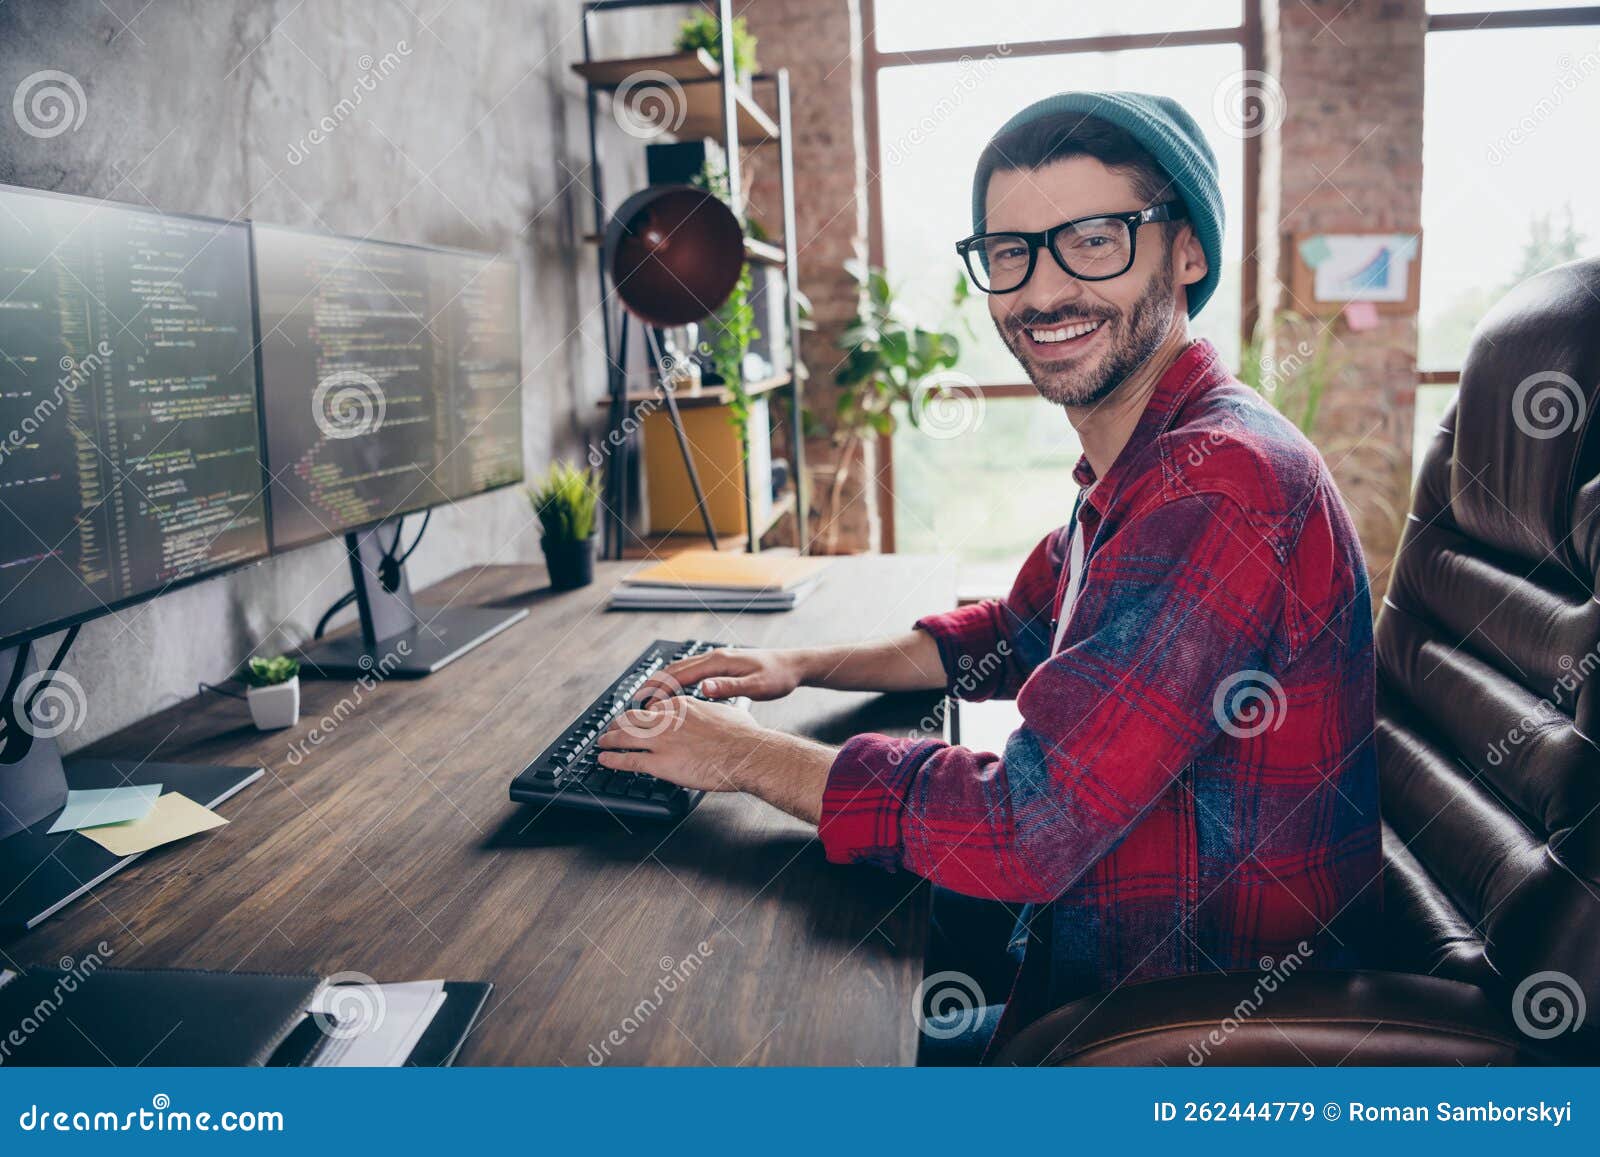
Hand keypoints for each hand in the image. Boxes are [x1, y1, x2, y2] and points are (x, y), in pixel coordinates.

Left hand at [595, 696, 835, 821]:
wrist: (747, 753)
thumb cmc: (744, 735)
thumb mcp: (728, 710)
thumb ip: (715, 709)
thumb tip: (721, 710)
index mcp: (683, 705)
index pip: (653, 706)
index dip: (642, 714)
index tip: (639, 719)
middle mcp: (667, 719)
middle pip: (632, 718)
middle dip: (618, 723)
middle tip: (612, 729)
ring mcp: (661, 740)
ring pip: (624, 736)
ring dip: (609, 739)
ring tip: (602, 742)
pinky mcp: (660, 762)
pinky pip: (627, 760)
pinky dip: (612, 759)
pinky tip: (604, 760)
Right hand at [635, 647, 805, 705]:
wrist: (793, 665)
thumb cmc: (778, 677)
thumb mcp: (756, 687)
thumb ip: (729, 688)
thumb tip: (704, 688)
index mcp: (718, 662)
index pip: (679, 674)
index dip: (659, 689)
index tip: (643, 703)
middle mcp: (714, 657)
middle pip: (674, 669)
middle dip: (653, 684)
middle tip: (635, 702)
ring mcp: (717, 659)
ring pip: (681, 668)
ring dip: (663, 682)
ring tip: (647, 699)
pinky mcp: (721, 664)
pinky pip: (691, 671)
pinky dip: (676, 680)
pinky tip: (674, 694)